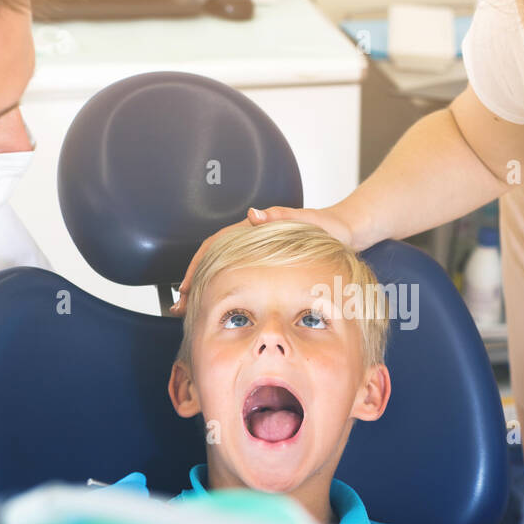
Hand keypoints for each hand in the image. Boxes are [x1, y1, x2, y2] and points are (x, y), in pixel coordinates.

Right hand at [168, 205, 355, 316]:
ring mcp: (253, 252)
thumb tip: (254, 214)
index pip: (213, 246)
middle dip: (193, 284)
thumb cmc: (326, 228)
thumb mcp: (305, 221)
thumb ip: (280, 216)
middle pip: (211, 261)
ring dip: (204, 289)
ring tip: (191, 310)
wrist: (343, 231)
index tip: (186, 287)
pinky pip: (233, 276)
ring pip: (220, 270)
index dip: (197, 267)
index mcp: (252, 229)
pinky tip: (218, 306)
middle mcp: (248, 239)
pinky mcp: (261, 263)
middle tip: (180, 308)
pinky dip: (222, 290)